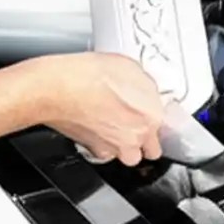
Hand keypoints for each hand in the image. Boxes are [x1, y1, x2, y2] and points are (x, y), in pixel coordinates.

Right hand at [26, 53, 165, 165]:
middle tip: (134, 123)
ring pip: (128, 156)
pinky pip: (105, 152)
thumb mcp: (129, 67)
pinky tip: (96, 126)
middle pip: (151, 149)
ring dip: (125, 145)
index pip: (167, 126)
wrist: (55, 89)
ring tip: (114, 127)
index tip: (147, 112)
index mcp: (152, 115)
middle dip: (145, 139)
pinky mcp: (94, 150)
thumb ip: (145, 87)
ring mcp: (115, 147)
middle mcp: (137, 136)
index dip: (155, 118)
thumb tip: (146, 92)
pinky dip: (102, 144)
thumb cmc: (88, 75)